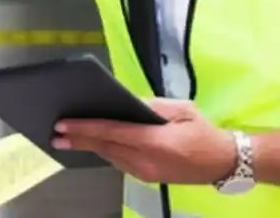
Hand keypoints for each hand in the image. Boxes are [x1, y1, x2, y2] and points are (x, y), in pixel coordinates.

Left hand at [53, 98, 237, 184]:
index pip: (111, 133)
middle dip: (78, 140)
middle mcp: (146, 161)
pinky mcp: (147, 177)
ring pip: (110, 156)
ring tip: (67, 137)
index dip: (84, 128)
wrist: (224, 162)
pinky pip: (119, 162)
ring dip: (89, 146)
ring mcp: (146, 172)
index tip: (63, 124)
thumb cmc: (203, 131)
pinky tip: (93, 144)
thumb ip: (151, 106)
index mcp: (155, 142)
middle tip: (55, 133)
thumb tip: (125, 102)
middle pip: (104, 147)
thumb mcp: (181, 109)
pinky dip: (104, 151)